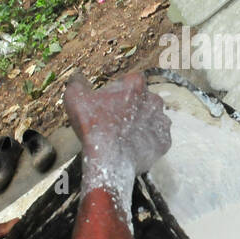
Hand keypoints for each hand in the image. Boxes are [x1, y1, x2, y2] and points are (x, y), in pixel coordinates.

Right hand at [63, 72, 171, 193]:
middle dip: (131, 107)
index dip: (119, 91)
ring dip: (140, 123)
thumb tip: (78, 76)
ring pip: (151, 118)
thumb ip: (77, 83)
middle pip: (143, 99)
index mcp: (136, 85)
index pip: (130, 81)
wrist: (108, 161)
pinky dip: (146, 140)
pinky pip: (156, 137)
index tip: (109, 102)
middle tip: (115, 120)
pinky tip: (133, 145)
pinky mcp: (164, 141)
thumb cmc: (93, 128)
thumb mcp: (75, 99)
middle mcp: (154, 100)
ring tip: (124, 134)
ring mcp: (161, 121)